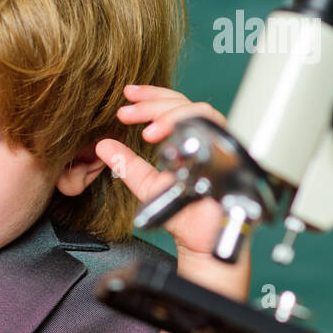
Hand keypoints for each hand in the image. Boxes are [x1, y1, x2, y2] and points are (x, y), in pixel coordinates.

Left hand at [95, 84, 242, 267]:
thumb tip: (104, 145)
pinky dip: (186, 126)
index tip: (127, 95)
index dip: (151, 96)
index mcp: (187, 138)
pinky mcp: (228, 152)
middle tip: (126, 111)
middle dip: (153, 103)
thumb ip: (127, 164)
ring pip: (199, 110)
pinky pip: (213, 128)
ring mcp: (219, 143)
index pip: (172, 105)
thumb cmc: (181, 213)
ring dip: (168, 114)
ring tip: (144, 128)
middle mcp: (205, 137)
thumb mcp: (145, 184)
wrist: (199, 238)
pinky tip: (161, 136)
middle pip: (183, 102)